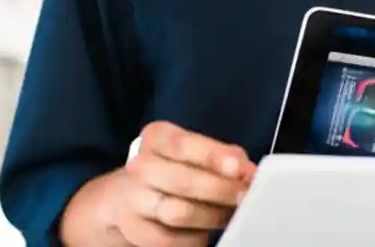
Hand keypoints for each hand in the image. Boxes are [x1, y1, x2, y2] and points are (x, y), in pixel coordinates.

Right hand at [59, 121, 256, 246]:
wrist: (126, 198)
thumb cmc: (175, 168)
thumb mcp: (195, 152)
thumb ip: (224, 158)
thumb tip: (248, 173)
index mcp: (156, 137)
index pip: (182, 144)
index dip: (212, 155)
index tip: (237, 167)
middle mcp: (140, 165)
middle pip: (182, 181)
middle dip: (219, 190)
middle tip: (243, 196)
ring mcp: (133, 198)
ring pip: (178, 213)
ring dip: (211, 216)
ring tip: (227, 214)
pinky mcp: (132, 228)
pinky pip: (169, 240)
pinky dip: (194, 239)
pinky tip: (205, 232)